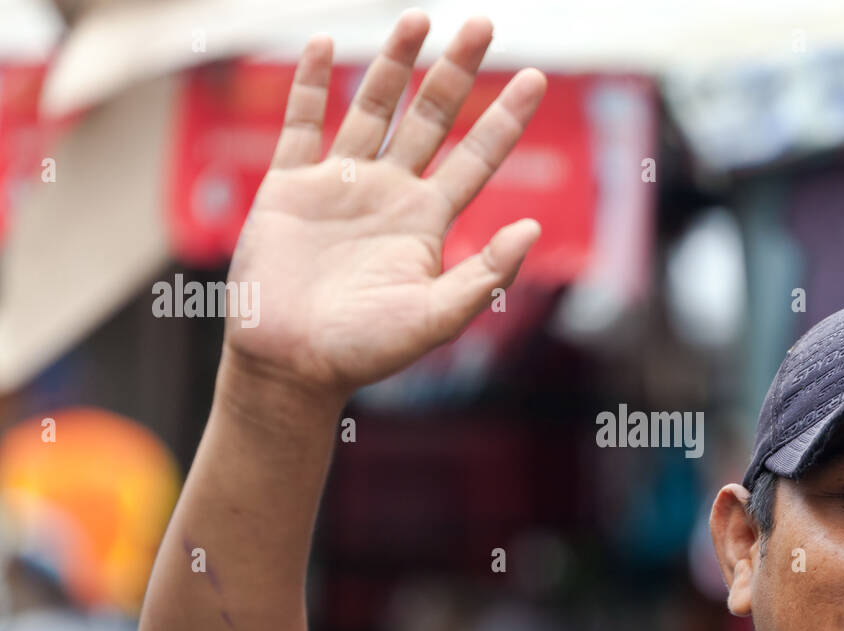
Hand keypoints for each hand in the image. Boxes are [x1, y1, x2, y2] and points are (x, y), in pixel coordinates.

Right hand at [222, 11, 545, 402]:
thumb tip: (533, 229)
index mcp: (428, 221)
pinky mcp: (289, 186)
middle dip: (456, 71)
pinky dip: (312, 84)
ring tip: (418, 18)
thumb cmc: (364, 351)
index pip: (477, 157)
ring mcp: (340, 185)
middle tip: (484, 23)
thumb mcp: (436, 317)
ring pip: (372, 109)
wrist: (290, 365)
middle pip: (431, 118)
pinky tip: (327, 45)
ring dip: (394, 64)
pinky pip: (303, 123)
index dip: (505, 118)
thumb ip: (485, 275)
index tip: (537, 76)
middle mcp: (390, 194)